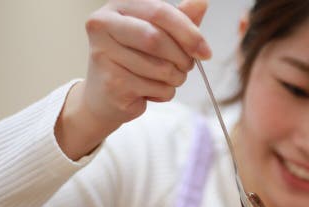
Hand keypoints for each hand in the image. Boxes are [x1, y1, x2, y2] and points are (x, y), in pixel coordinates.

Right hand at [56, 0, 210, 158]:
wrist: (105, 95)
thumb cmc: (133, 60)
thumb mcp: (156, 34)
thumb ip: (177, 20)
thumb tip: (201, 2)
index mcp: (117, 7)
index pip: (159, 12)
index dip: (188, 32)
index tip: (205, 52)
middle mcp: (103, 25)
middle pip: (157, 40)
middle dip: (182, 58)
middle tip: (186, 67)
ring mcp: (104, 54)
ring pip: (160, 68)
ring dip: (175, 78)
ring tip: (167, 79)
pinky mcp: (112, 82)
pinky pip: (155, 88)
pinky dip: (164, 93)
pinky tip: (150, 91)